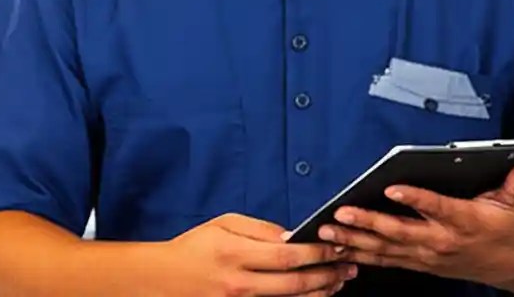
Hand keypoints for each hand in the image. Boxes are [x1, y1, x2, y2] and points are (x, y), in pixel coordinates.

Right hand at [156, 213, 358, 295]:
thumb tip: (294, 236)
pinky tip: (315, 294)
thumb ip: (260, 229)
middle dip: (327, 274)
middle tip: (348, 265)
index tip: (335, 245)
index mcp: (235, 253)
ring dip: (321, 291)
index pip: (286, 255)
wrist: (164, 279)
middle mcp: (240, 282)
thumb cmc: (196, 246)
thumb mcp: (224, 224)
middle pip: (294, 283)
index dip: (316, 252)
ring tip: (339, 280)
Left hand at [316, 163, 513, 286]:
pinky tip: (337, 246)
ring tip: (328, 230)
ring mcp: (426, 254)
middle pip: (400, 231)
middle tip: (343, 212)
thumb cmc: (506, 226)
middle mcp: (440, 240)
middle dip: (369, 223)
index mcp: (463, 221)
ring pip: (385, 248)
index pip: (436, 207)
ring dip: (354, 240)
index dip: (414, 198)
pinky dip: (359, 254)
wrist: (509, 264)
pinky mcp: (416, 262)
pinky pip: (384, 259)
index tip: (392, 187)